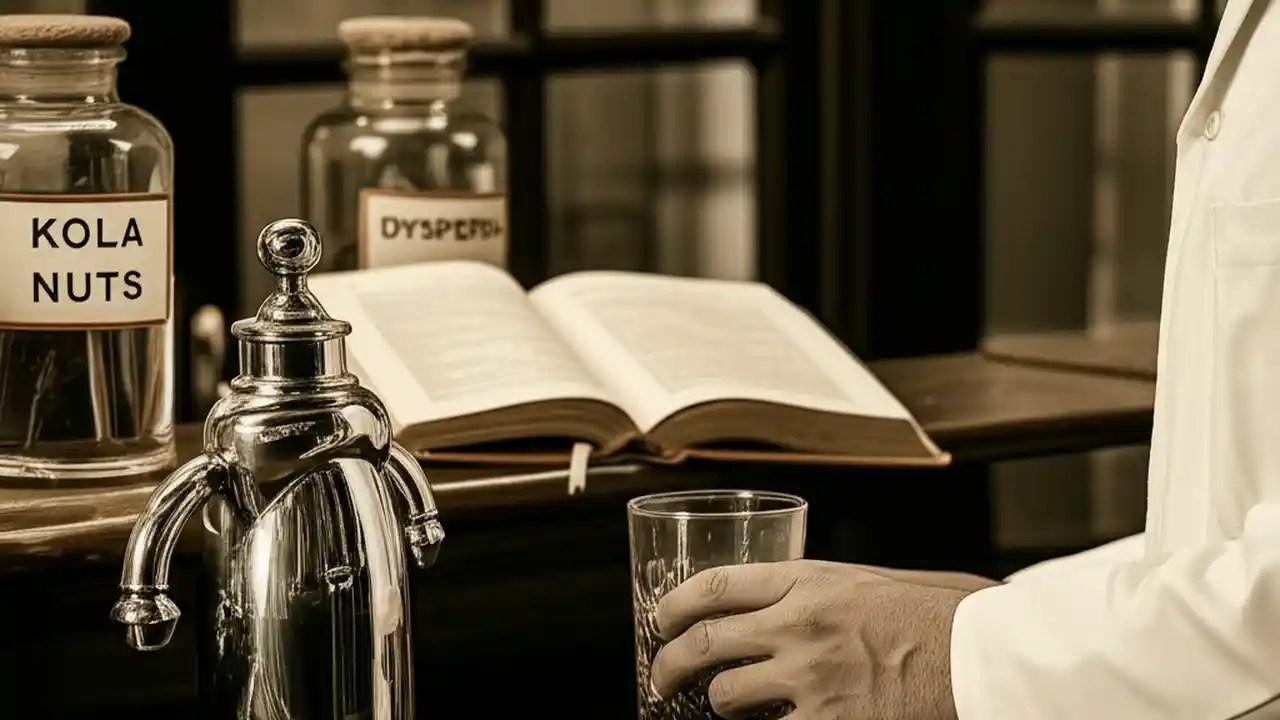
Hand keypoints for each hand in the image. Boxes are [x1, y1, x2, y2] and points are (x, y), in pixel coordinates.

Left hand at [651, 560, 978, 719]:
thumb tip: (761, 609)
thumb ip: (808, 591)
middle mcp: (799, 624)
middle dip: (669, 663)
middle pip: (705, 642)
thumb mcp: (860, 582)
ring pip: (727, 696)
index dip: (675, 605)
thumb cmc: (928, 617)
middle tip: (659, 677)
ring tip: (726, 706)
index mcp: (807, 581)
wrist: (979, 657)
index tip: (659, 620)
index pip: (716, 585)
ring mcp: (810, 678)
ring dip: (719, 704)